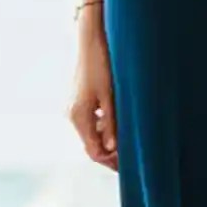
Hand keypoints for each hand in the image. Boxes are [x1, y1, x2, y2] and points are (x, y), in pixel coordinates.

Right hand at [68, 3, 117, 170]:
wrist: (90, 42)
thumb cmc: (102, 66)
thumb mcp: (110, 96)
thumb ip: (111, 123)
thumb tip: (113, 149)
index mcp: (79, 117)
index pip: (94, 151)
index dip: (111, 162)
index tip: (130, 165)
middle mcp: (73, 115)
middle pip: (92, 145)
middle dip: (111, 154)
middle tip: (133, 158)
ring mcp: (75, 108)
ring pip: (92, 134)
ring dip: (109, 141)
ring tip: (131, 142)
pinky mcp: (79, 101)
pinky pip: (92, 122)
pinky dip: (105, 128)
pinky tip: (120, 124)